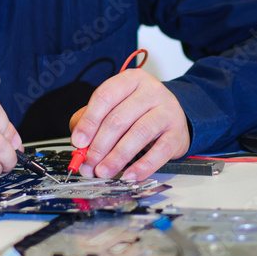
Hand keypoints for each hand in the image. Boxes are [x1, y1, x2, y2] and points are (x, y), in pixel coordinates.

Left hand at [69, 69, 188, 180]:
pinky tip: (129, 175)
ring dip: (117, 157)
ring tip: (104, 171)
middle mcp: (151, 91)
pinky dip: (142, 167)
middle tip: (89, 163)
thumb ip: (92, 120)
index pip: (105, 96)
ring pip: (138, 134)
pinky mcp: (177, 132)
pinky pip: (159, 151)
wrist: (173, 117)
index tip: (78, 141)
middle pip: (119, 118)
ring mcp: (167, 110)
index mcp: (131, 80)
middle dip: (99, 145)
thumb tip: (79, 144)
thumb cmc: (139, 112)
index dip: (89, 121)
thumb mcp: (114, 107)